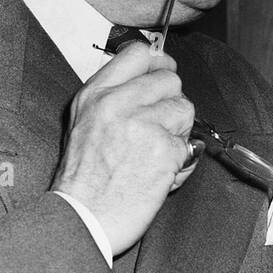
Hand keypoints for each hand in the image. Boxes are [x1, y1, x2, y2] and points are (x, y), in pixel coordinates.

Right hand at [50, 42, 197, 255]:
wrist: (82, 219)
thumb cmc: (83, 179)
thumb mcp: (84, 123)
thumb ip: (114, 96)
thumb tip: (152, 75)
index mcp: (96, 94)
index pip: (140, 53)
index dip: (159, 63)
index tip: (162, 76)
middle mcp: (117, 103)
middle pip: (170, 80)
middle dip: (171, 105)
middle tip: (157, 130)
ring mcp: (141, 124)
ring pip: (185, 110)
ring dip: (179, 133)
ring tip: (155, 154)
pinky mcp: (163, 149)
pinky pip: (190, 144)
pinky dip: (181, 162)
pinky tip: (160, 174)